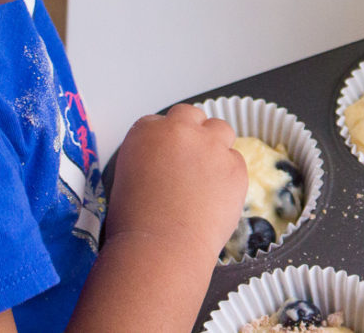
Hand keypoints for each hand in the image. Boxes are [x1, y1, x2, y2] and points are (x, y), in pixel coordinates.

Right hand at [105, 103, 247, 257]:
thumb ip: (148, 159)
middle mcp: (181, 131)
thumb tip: (163, 165)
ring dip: (216, 145)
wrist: (162, 247)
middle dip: (193, 133)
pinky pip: (237, 161)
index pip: (160, 122)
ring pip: (221, 130)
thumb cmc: (136, 224)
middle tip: (190, 160)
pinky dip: (230, 174)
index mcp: (147, 132)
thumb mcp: (127, 180)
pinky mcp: (236, 166)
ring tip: (208, 175)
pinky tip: (217, 197)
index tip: (168, 155)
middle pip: (192, 116)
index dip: (166, 140)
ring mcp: (212, 146)